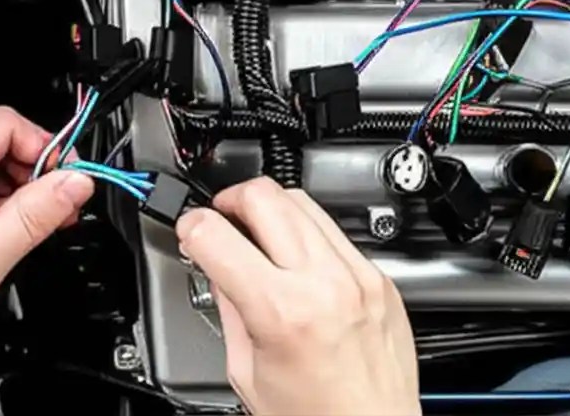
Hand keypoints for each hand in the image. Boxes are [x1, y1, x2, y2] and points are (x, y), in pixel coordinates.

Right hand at [177, 178, 418, 415]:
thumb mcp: (247, 371)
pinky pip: (337, 232)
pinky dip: (308, 234)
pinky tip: (297, 257)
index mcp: (281, 312)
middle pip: (265, 197)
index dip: (192, 227)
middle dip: (231, 200)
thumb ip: (229, 309)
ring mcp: (358, 276)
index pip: (217, 235)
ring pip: (304, 201)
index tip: (190, 231)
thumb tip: (216, 266)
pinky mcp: (379, 279)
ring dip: (271, 208)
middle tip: (221, 219)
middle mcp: (325, 284)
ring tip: (257, 233)